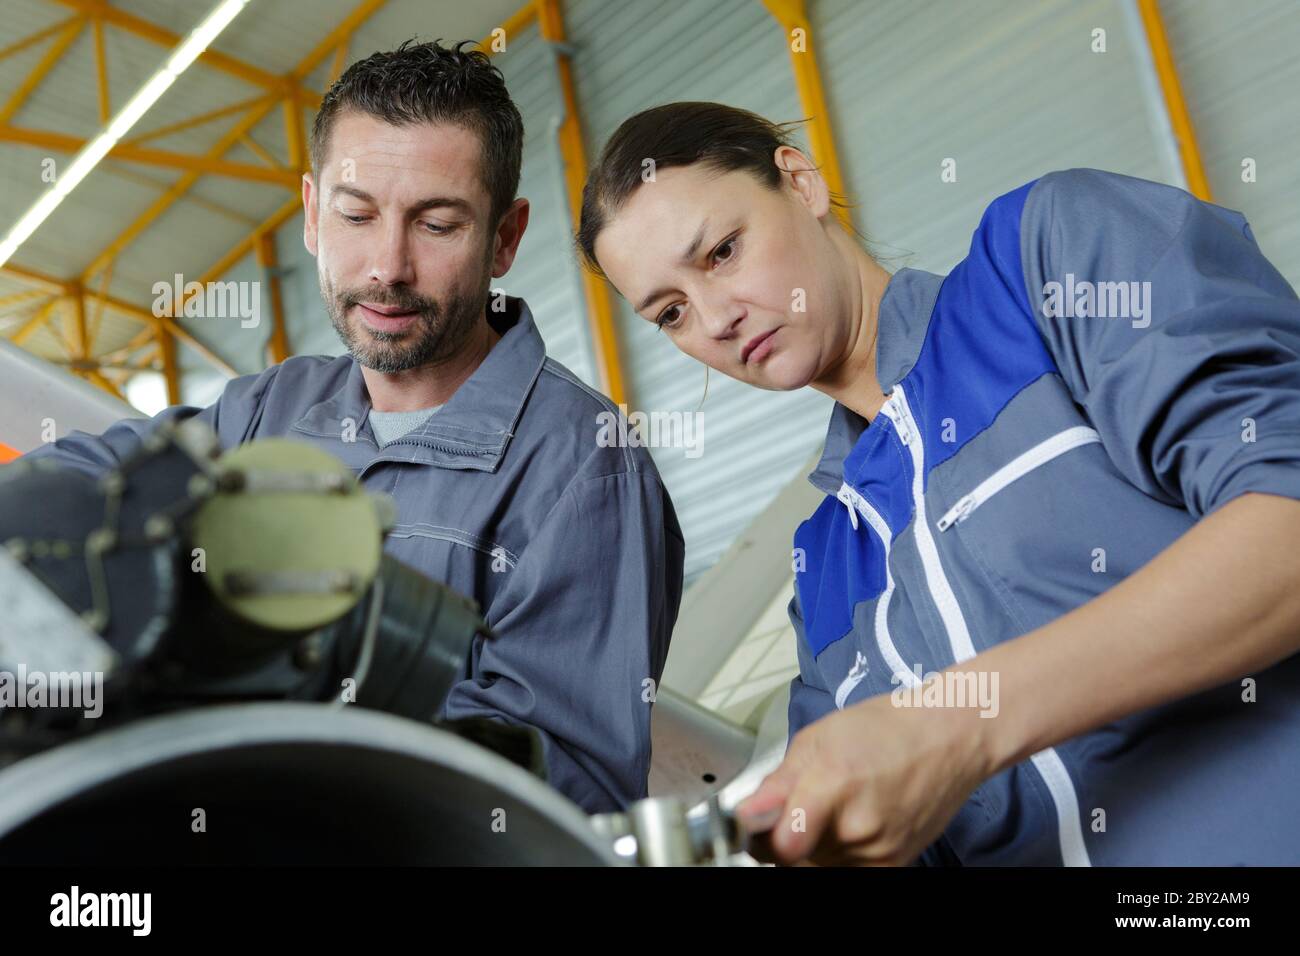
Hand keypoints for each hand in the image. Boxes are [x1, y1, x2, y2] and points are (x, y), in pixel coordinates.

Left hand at [735, 687, 994, 865]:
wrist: (948, 737)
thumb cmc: (886, 729)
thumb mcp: (818, 739)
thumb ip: (777, 784)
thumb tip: (744, 814)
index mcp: (832, 784)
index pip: (780, 845)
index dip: (760, 837)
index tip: (756, 824)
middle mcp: (857, 826)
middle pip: (794, 857)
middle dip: (786, 835)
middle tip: (802, 802)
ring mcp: (878, 850)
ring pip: (818, 865)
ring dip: (814, 844)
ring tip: (836, 804)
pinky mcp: (895, 865)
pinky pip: (848, 870)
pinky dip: (840, 852)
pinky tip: (852, 820)